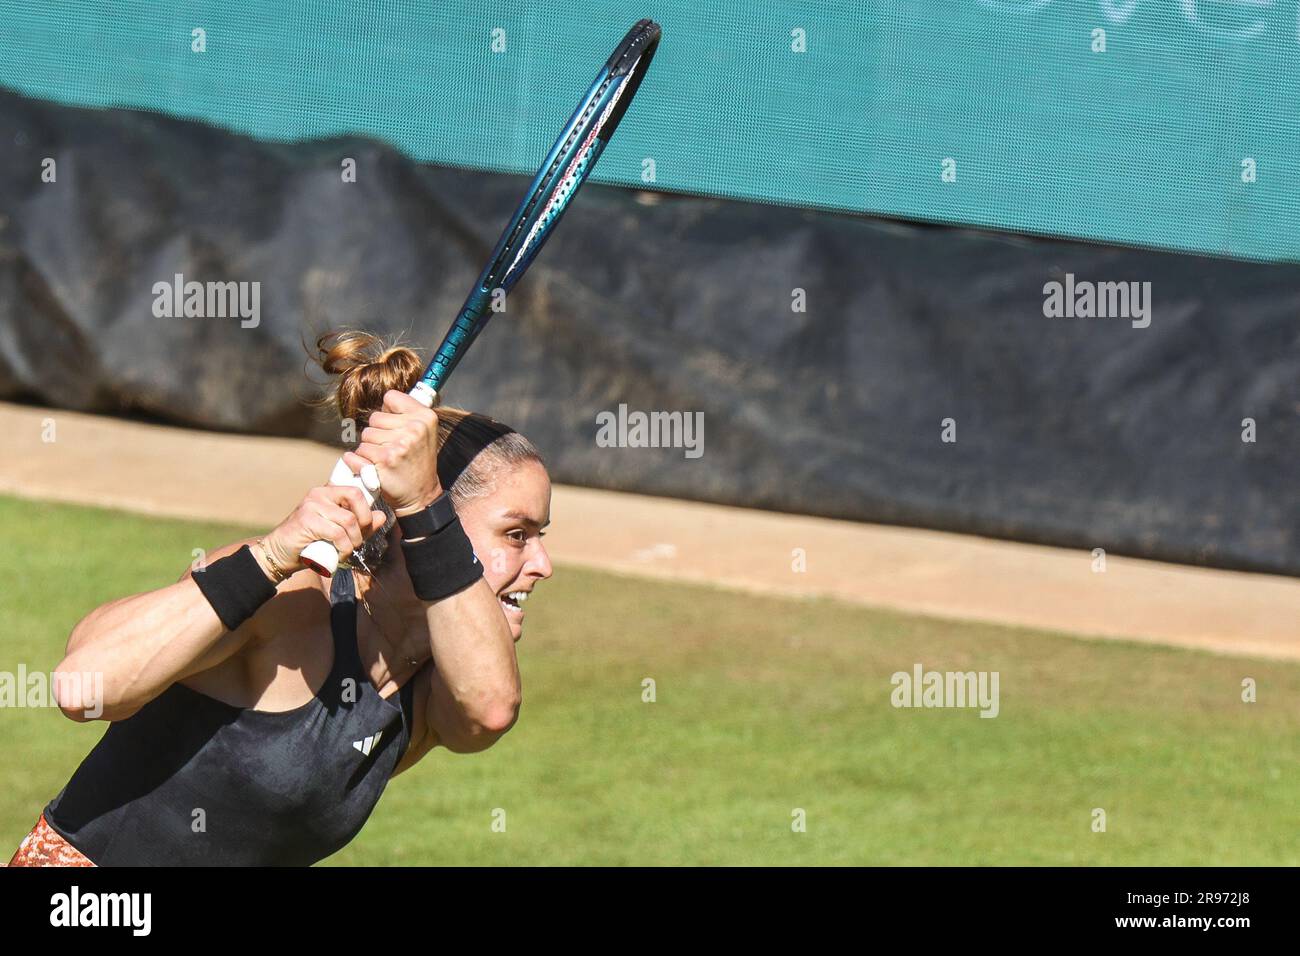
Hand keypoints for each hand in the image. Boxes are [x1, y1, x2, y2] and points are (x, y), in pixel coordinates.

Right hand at [263, 485, 387, 574]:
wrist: (278, 554)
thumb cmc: (310, 543)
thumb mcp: (340, 532)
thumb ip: (360, 524)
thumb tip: (381, 516)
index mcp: (327, 492)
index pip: (357, 490)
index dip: (367, 509)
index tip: (365, 527)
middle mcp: (319, 494)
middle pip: (356, 498)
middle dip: (364, 521)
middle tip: (358, 540)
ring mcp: (312, 505)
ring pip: (349, 520)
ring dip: (353, 541)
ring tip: (345, 551)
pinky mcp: (306, 520)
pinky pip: (337, 533)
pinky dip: (343, 548)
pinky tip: (338, 555)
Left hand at [348, 390, 442, 514]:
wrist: (420, 495)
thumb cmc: (417, 462)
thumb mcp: (423, 433)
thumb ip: (406, 413)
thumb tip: (384, 397)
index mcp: (425, 417)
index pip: (390, 398)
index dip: (389, 413)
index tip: (397, 428)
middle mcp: (415, 428)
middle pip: (374, 418)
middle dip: (378, 434)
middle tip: (393, 450)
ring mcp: (399, 444)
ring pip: (365, 435)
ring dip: (370, 448)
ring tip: (386, 460)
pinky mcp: (384, 460)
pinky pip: (357, 453)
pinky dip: (360, 462)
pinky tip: (374, 469)